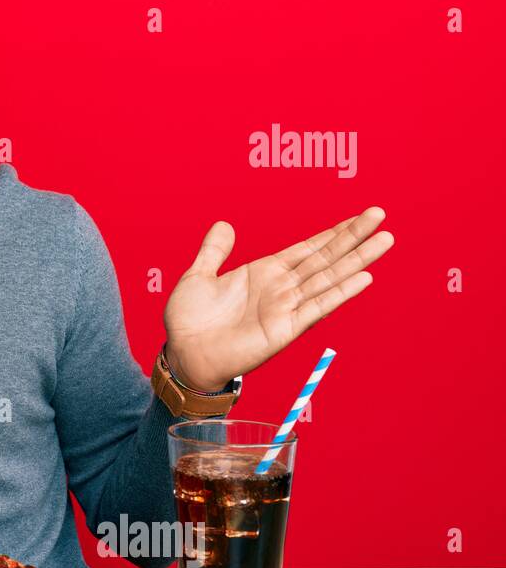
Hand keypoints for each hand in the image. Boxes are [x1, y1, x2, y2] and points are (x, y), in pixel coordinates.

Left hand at [163, 207, 393, 390]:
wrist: (182, 354)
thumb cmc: (189, 321)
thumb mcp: (198, 276)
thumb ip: (214, 252)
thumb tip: (223, 224)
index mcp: (264, 273)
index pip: (307, 248)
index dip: (333, 232)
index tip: (360, 216)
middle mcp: (281, 288)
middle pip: (325, 258)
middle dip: (353, 237)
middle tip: (380, 214)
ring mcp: (286, 308)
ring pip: (329, 278)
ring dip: (357, 260)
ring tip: (385, 240)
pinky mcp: (285, 329)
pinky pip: (317, 307)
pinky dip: (340, 293)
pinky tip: (363, 278)